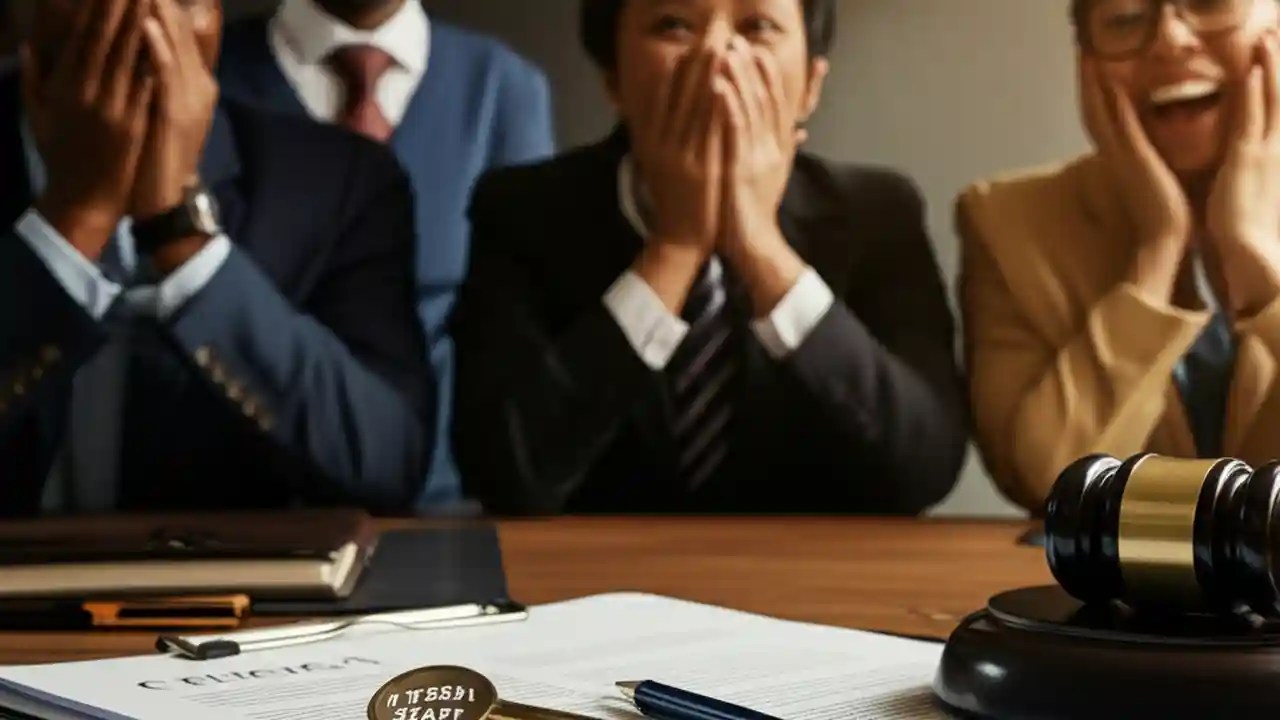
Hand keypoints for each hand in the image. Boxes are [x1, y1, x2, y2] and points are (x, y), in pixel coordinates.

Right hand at [24, 0, 153, 259]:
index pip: (83, 36)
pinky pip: (144, 85)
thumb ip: (35, 78)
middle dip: (120, 4)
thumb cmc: (60, 156)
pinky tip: (162, 37)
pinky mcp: (132, 124)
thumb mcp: (37, 115)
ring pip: (128, 56)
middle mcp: (86, 91)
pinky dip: (152, 59)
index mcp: (64, 85)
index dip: (97, 6)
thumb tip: (31, 45)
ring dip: (140, 22)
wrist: (82, 200)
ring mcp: (111, 107)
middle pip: (106, 38)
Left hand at [130, 0, 219, 272]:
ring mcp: (190, 99)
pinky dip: (158, 51)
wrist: (166, 197)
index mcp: (198, 79)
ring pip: (177, 46)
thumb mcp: (170, 106)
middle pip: (184, 27)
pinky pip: (166, 77)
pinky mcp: (175, 116)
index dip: (175, 1)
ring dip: (162, 13)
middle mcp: (200, 83)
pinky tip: (148, 28)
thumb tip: (162, 43)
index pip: (189, 27)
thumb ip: (171, 73)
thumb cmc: (161, 150)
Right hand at [630, 44, 725, 251]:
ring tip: (721, 54)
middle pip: (679, 99)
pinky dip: (717, 109)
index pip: (661, 101)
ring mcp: (682, 158)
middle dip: (694, 68)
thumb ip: (654, 139)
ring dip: (709, 79)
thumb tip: (652, 111)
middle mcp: (663, 147)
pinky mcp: (701, 170)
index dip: (675, 74)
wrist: (679, 240)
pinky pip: (711, 133)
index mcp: (651, 145)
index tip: (686, 50)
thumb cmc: (673, 201)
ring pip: (696, 111)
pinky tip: (726, 88)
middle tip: (707, 41)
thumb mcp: (656, 166)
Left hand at [716, 39, 805, 314]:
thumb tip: (799, 131)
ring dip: (739, 79)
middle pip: (765, 100)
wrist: (754, 244)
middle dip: (753, 69)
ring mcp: (757, 158)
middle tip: (740, 43)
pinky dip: (727, 107)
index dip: (770, 78)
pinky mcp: (741, 169)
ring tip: (728, 54)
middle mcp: (772, 149)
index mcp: (779, 149)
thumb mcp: (774, 176)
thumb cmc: (756, 211)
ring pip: (750, 110)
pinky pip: (734, 132)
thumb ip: (785, 150)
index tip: (760, 53)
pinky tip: (718, 87)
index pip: (778, 105)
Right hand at [1080, 55, 1191, 303]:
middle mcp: (1114, 155)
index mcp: (1117, 158)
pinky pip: (1123, 127)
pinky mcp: (1136, 160)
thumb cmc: (1162, 214)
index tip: (1089, 69)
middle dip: (1087, 81)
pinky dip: (1116, 107)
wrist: (1165, 239)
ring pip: (1101, 114)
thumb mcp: (1148, 180)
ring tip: (1089, 59)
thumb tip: (1135, 148)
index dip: (1092, 93)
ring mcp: (1122, 157)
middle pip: (1092, 111)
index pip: (1099, 118)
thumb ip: (1137, 160)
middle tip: (1081, 53)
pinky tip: (1113, 86)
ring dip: (1094, 86)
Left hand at [1205, 31, 1279, 315]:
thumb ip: (1246, 168)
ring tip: (1265, 37)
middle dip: (1277, 63)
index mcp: (1272, 153)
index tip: (1269, 55)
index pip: (1274, 109)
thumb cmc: (1243, 227)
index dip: (1274, 81)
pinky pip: (1251, 118)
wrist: (1250, 255)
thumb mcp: (1247, 187)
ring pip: (1269, 98)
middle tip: (1272, 33)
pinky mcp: (1248, 160)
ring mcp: (1264, 151)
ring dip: (1268, 66)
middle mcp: (1274, 147)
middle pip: (1278, 96)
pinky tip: (1251, 69)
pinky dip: (1253, 92)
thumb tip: (1240, 160)